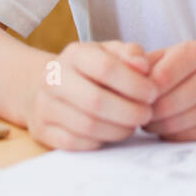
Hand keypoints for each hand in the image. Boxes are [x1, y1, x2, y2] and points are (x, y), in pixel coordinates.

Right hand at [27, 41, 156, 150]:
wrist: (47, 84)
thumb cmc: (90, 69)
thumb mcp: (110, 52)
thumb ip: (130, 54)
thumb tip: (143, 66)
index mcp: (74, 54)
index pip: (106, 68)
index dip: (135, 84)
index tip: (152, 93)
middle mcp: (54, 78)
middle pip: (96, 101)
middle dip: (130, 112)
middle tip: (147, 114)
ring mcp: (44, 106)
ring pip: (87, 126)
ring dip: (118, 129)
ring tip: (132, 125)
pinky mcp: (42, 131)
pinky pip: (75, 143)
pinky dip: (100, 141)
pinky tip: (111, 133)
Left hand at [142, 40, 195, 141]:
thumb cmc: (174, 67)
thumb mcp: (157, 56)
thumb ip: (137, 62)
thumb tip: (126, 71)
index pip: (161, 78)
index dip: (140, 91)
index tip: (132, 93)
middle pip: (167, 105)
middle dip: (145, 111)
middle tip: (136, 109)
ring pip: (173, 124)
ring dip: (152, 125)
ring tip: (148, 116)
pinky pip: (183, 137)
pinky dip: (166, 134)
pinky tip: (164, 123)